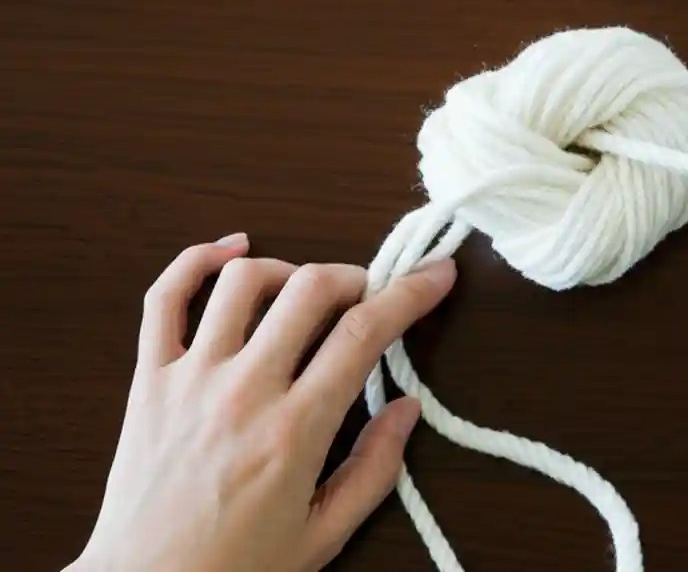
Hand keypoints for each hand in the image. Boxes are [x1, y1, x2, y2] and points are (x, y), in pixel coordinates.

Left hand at [68, 234, 454, 571]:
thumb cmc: (235, 569)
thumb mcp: (324, 534)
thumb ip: (374, 469)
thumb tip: (408, 407)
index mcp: (294, 432)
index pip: (364, 334)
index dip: (410, 294)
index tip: (436, 275)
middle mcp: (244, 392)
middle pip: (311, 290)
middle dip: (356, 276)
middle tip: (370, 295)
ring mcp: (190, 377)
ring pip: (244, 282)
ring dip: (290, 270)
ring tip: (307, 292)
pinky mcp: (148, 378)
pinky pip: (164, 297)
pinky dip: (198, 259)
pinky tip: (232, 251)